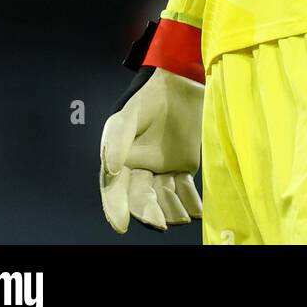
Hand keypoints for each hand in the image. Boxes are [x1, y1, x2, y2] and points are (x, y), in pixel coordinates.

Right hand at [99, 67, 204, 233]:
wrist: (179, 82)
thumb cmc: (147, 98)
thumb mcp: (127, 116)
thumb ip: (116, 140)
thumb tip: (110, 170)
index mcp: (118, 162)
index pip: (114, 190)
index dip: (116, 208)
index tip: (121, 225)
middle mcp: (138, 171)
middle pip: (140, 199)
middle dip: (148, 212)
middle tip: (159, 222)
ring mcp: (161, 171)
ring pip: (164, 199)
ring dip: (171, 210)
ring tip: (181, 216)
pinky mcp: (183, 168)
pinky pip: (185, 191)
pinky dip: (191, 202)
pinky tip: (197, 211)